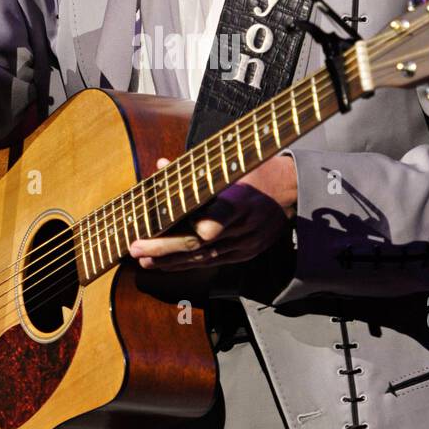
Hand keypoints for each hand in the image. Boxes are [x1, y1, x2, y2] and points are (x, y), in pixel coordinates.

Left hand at [129, 154, 296, 271]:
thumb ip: (194, 169)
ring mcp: (247, 242)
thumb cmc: (256, 170)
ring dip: (170, 261)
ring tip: (143, 261)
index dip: (203, 224)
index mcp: (243, 196)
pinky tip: (166, 265)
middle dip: (163, 247)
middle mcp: (245, 223)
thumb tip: (162, 165)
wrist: (292, 190)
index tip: (175, 230)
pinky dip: (187, 264)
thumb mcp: (231, 163)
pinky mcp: (247, 253)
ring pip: (204, 257)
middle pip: (201, 241)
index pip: (222, 213)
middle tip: (136, 248)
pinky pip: (214, 262)